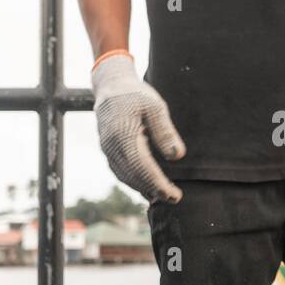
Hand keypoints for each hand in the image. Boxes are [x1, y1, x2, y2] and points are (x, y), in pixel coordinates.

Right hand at [91, 53, 185, 202]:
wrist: (111, 85)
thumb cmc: (135, 94)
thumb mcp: (155, 107)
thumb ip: (165, 132)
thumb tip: (177, 156)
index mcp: (123, 136)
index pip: (143, 168)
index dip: (159, 184)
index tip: (175, 195)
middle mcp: (111, 146)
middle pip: (133, 176)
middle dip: (154, 190)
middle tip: (174, 199)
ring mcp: (107, 149)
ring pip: (125, 176)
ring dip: (144, 188)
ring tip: (163, 197)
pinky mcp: (108, 150)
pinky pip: (120, 171)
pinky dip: (134, 182)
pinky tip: (148, 187)